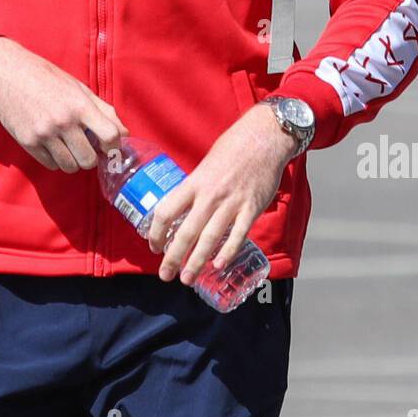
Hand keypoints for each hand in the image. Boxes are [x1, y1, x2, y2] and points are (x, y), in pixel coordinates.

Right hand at [0, 37, 128, 172]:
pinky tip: (53, 147)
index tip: (109, 146)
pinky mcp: (27, 142)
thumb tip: (124, 134)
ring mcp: (44, 134)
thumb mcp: (79, 88)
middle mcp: (63, 121)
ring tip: (69, 148)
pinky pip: (50, 165)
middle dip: (91, 157)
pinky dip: (56, 161)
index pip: (110, 136)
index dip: (114, 146)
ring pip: (70, 166)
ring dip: (73, 161)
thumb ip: (104, 111)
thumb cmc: (48, 78)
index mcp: (80, 105)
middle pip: (89, 160)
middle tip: (86, 148)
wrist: (9, 74)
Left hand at [145, 104, 298, 284]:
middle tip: (165, 275)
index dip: (156, 233)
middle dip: (173, 258)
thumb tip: (183, 208)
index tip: (154, 246)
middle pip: (185, 232)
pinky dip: (227, 252)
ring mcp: (232, 203)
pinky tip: (218, 266)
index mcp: (194, 182)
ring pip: (209, 239)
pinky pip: (238, 235)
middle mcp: (210, 195)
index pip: (166, 211)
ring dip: (196, 262)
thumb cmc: (233, 149)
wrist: (263, 138)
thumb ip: (195, 187)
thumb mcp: (205, 164)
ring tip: (187, 279)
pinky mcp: (251, 209)